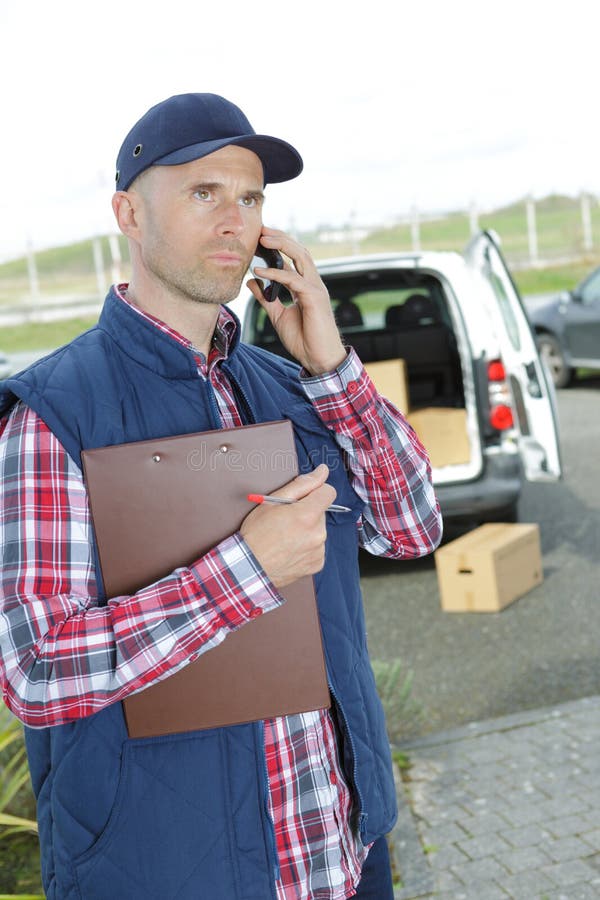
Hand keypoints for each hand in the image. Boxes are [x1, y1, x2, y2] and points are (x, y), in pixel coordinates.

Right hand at [240, 464, 335, 587]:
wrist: (248, 567)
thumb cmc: (256, 534)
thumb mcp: (272, 502)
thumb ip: (301, 484)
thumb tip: (322, 471)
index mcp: (307, 515)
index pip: (328, 492)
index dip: (315, 492)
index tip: (303, 498)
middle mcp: (318, 533)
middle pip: (321, 512)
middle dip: (307, 512)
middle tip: (286, 520)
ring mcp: (319, 550)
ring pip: (319, 530)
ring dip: (307, 530)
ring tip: (285, 537)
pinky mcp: (317, 563)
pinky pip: (317, 547)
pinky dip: (307, 546)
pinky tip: (290, 548)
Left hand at [248, 227, 346, 374]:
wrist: (319, 359)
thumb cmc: (304, 340)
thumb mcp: (278, 316)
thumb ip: (266, 298)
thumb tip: (252, 282)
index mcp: (305, 287)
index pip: (292, 259)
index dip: (277, 246)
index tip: (260, 237)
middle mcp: (312, 283)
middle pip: (299, 251)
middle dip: (281, 238)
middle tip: (261, 230)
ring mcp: (315, 289)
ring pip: (301, 257)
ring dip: (281, 245)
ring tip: (262, 239)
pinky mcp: (314, 298)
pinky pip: (293, 279)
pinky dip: (276, 274)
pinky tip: (259, 271)